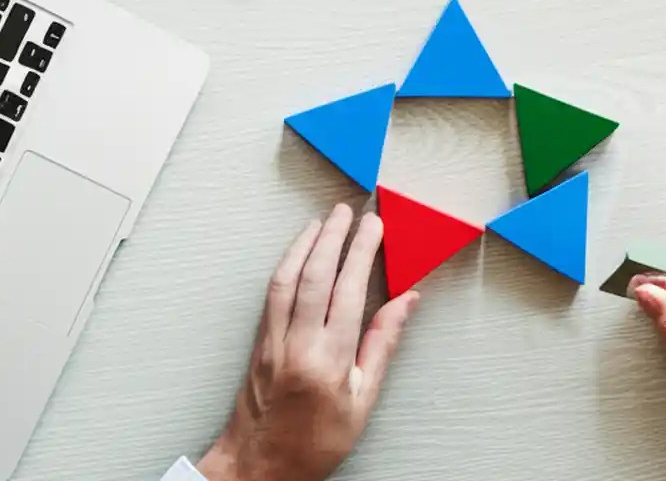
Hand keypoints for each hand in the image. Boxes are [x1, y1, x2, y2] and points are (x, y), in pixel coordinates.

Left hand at [197, 204, 419, 480]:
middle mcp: (298, 343)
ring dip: (307, 244)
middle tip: (349, 211)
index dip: (362, 252)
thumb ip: (382, 345)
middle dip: (334, 237)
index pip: (349, 290)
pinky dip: (287, 265)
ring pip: (288, 278)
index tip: (374, 226)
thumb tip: (405, 301)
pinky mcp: (259, 341)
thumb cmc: (315, 442)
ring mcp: (274, 340)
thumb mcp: (363, 401)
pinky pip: (273, 292)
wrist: (259, 466)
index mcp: (330, 360)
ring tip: (323, 220)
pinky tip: (298, 252)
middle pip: (316, 275)